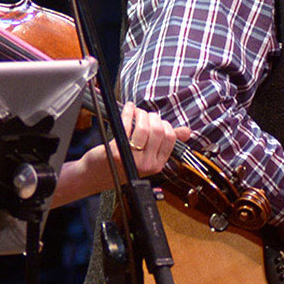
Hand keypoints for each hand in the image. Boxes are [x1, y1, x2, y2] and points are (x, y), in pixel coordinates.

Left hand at [49, 102, 190, 206]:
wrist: (97, 175)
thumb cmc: (123, 161)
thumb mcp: (147, 155)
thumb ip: (166, 142)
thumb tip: (187, 132)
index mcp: (158, 164)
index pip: (170, 138)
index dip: (165, 125)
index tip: (156, 122)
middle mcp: (147, 164)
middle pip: (158, 130)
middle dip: (152, 117)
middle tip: (145, 116)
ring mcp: (132, 158)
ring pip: (144, 128)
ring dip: (141, 114)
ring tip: (136, 113)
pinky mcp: (117, 151)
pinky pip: (127, 126)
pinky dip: (129, 112)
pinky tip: (128, 108)